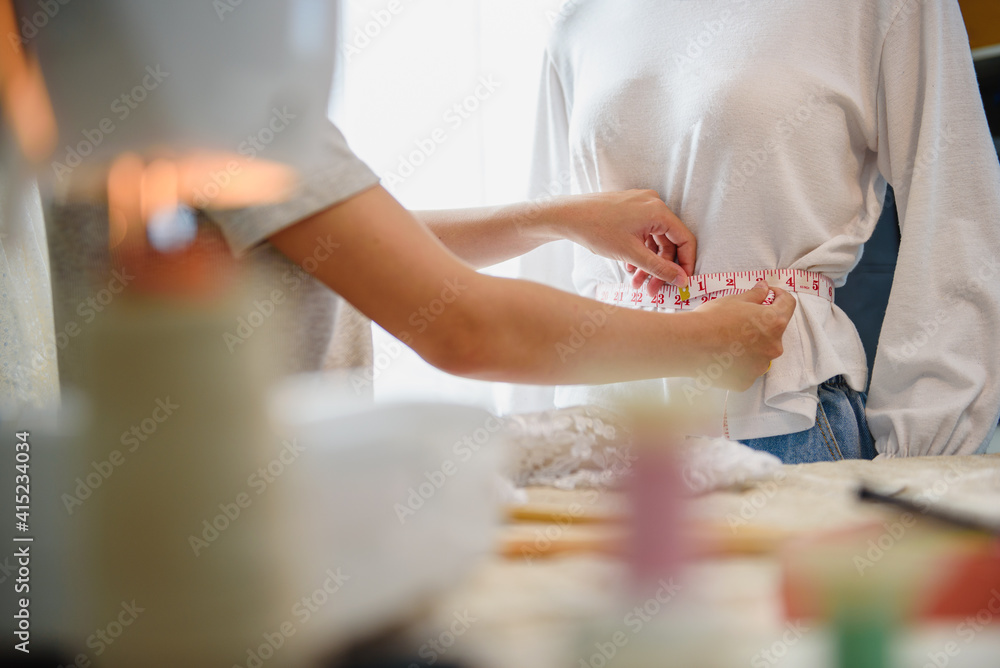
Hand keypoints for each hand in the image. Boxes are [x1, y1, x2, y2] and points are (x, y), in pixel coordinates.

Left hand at [554, 190, 695, 294]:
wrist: (567, 216)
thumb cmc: (596, 229)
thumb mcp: (631, 254)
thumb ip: (659, 268)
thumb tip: (681, 280)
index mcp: (658, 211)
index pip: (685, 239)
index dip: (686, 264)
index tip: (681, 283)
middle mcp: (653, 204)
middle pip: (668, 243)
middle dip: (660, 269)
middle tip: (653, 290)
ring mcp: (641, 206)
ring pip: (654, 241)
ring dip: (647, 264)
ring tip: (635, 283)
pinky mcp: (630, 211)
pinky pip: (643, 235)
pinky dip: (638, 253)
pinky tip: (628, 268)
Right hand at [692, 281, 795, 390]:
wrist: (690, 344)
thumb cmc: (712, 319)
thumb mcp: (735, 300)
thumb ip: (755, 295)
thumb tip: (763, 289)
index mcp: (774, 323)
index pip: (788, 304)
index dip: (778, 295)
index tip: (768, 294)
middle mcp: (773, 347)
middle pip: (773, 332)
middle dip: (760, 325)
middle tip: (739, 319)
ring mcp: (760, 366)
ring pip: (759, 353)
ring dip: (750, 346)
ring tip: (726, 340)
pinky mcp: (745, 381)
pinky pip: (746, 369)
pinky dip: (738, 363)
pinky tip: (721, 355)